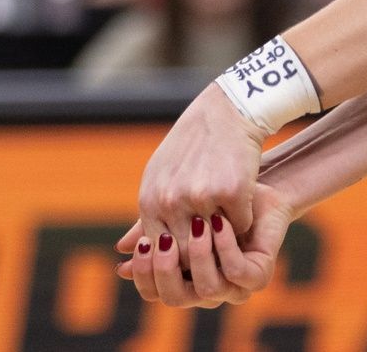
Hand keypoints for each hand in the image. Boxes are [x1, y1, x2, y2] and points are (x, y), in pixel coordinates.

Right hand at [116, 180, 296, 307]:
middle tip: (161, 240)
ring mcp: (232, 286)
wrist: (256, 182)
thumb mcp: (179, 209)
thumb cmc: (213, 192)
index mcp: (183, 279)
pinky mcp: (257, 275)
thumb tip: (120, 249)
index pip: (153, 290)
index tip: (143, 244)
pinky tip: (218, 222)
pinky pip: (236, 272)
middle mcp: (206, 288)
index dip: (146, 273)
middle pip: (174, 297)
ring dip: (198, 256)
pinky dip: (225, 249)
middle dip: (166, 270)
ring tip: (196, 224)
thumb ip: (152, 231)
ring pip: (206, 288)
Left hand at [131, 85, 267, 304]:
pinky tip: (243, 200)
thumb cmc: (193, 146)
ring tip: (229, 220)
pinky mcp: (232, 191)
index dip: (180, 256)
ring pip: (216, 242)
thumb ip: (146, 216)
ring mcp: (201, 197)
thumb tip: (121, 251)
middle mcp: (170, 202)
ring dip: (226, 236)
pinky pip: (241, 223)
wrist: (228, 111)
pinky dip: (245, 217)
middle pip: (188, 253)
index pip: (161, 254)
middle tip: (217, 241)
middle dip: (205, 252)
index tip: (194, 246)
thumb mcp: (160, 177)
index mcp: (149, 201)